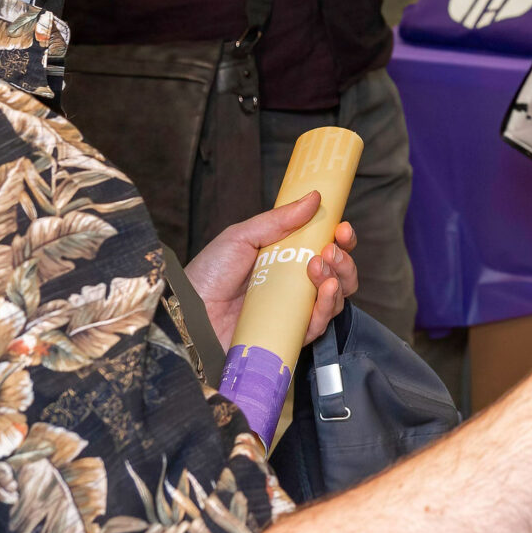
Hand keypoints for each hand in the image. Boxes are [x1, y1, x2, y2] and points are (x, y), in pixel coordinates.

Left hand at [186, 191, 360, 349]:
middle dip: (344, 259)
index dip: (340, 239)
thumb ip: (278, 220)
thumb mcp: (241, 237)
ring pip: (335, 297)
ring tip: (321, 265)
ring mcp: (293, 311)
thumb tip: (314, 198)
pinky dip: (329, 305)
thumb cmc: (207, 275)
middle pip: (337, 273)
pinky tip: (326, 289)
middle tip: (332, 249)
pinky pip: (319, 324)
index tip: (342, 227)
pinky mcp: (289, 335)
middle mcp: (293, 285)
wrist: (187, 313)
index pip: (324, 248)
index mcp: (284, 259)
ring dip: (339, 278)